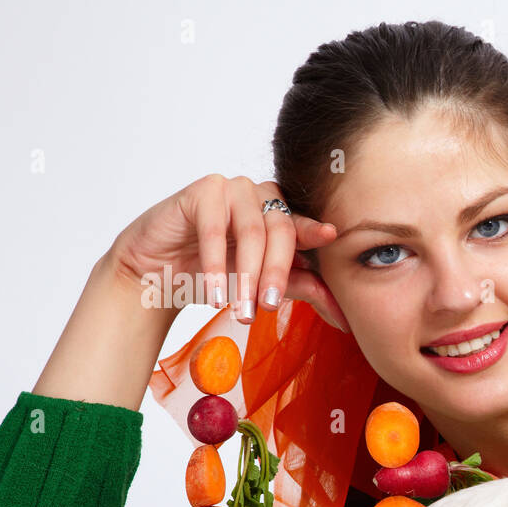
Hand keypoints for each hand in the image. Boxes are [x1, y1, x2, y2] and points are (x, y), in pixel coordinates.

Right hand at [108, 173, 348, 330]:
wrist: (161, 272)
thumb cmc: (216, 274)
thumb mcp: (265, 285)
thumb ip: (304, 290)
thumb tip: (347, 317)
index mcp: (282, 215)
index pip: (304, 226)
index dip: (316, 232)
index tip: (331, 236)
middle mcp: (262, 197)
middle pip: (281, 230)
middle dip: (275, 272)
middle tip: (267, 306)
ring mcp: (233, 189)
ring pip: (251, 230)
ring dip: (246, 275)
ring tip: (242, 310)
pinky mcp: (203, 191)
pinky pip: (214, 228)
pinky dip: (215, 264)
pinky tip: (213, 293)